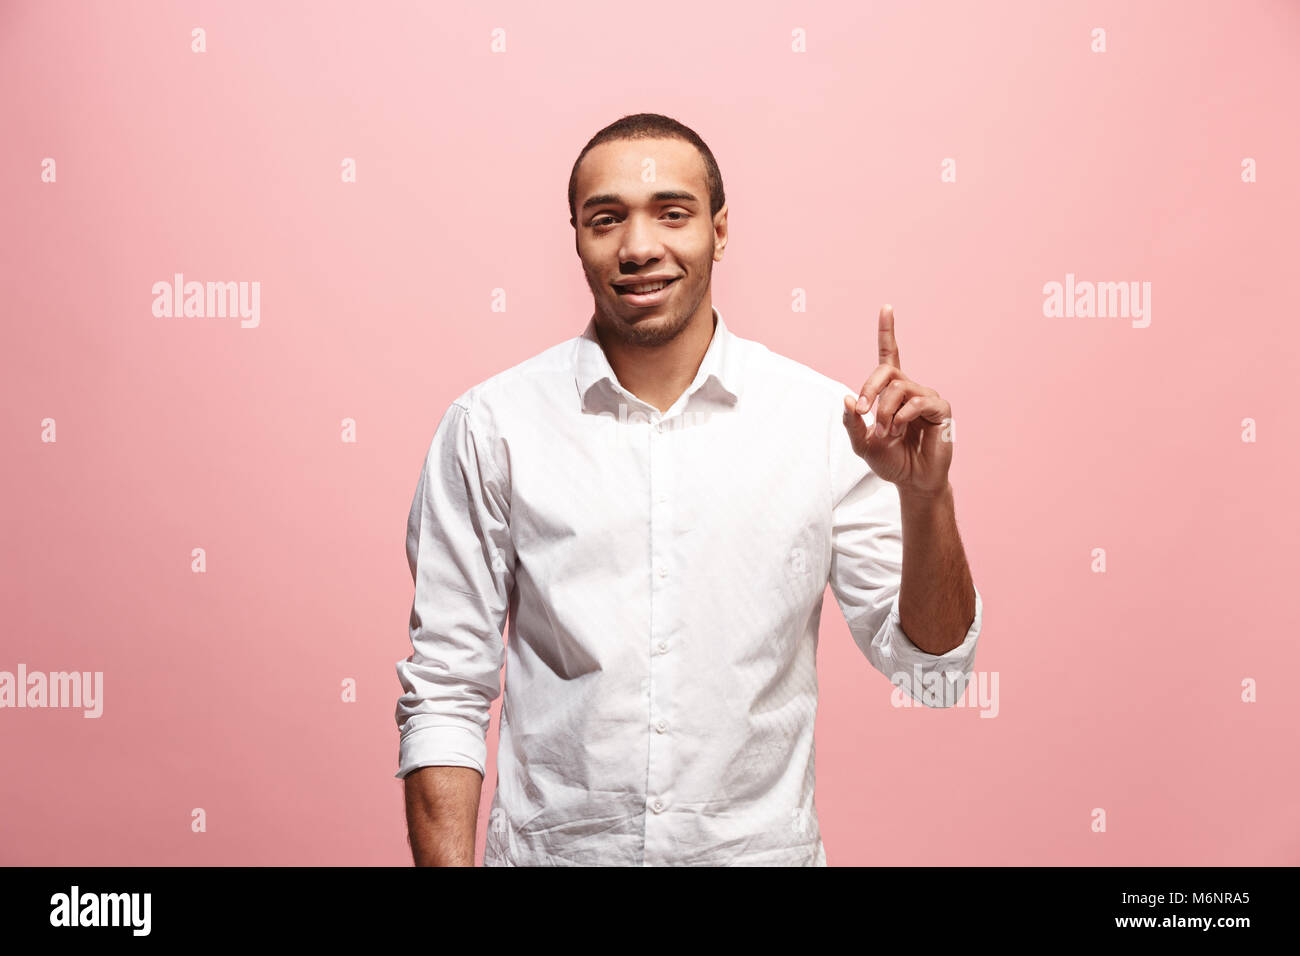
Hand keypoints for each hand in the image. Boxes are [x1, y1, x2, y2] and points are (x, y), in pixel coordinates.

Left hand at [841, 304, 953, 497]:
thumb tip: (847, 399)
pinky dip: (903, 415)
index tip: (886, 308)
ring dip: (886, 412)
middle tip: (863, 410)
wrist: (913, 481)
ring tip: (887, 433)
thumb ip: (851, 423)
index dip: (887, 332)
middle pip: (886, 371)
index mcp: (891, 392)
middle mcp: (910, 389)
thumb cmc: (890, 460)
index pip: (889, 356)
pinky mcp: (940, 410)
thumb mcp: (862, 444)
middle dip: (870, 388)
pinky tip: (900, 429)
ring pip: (899, 388)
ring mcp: (926, 397)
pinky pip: (918, 401)